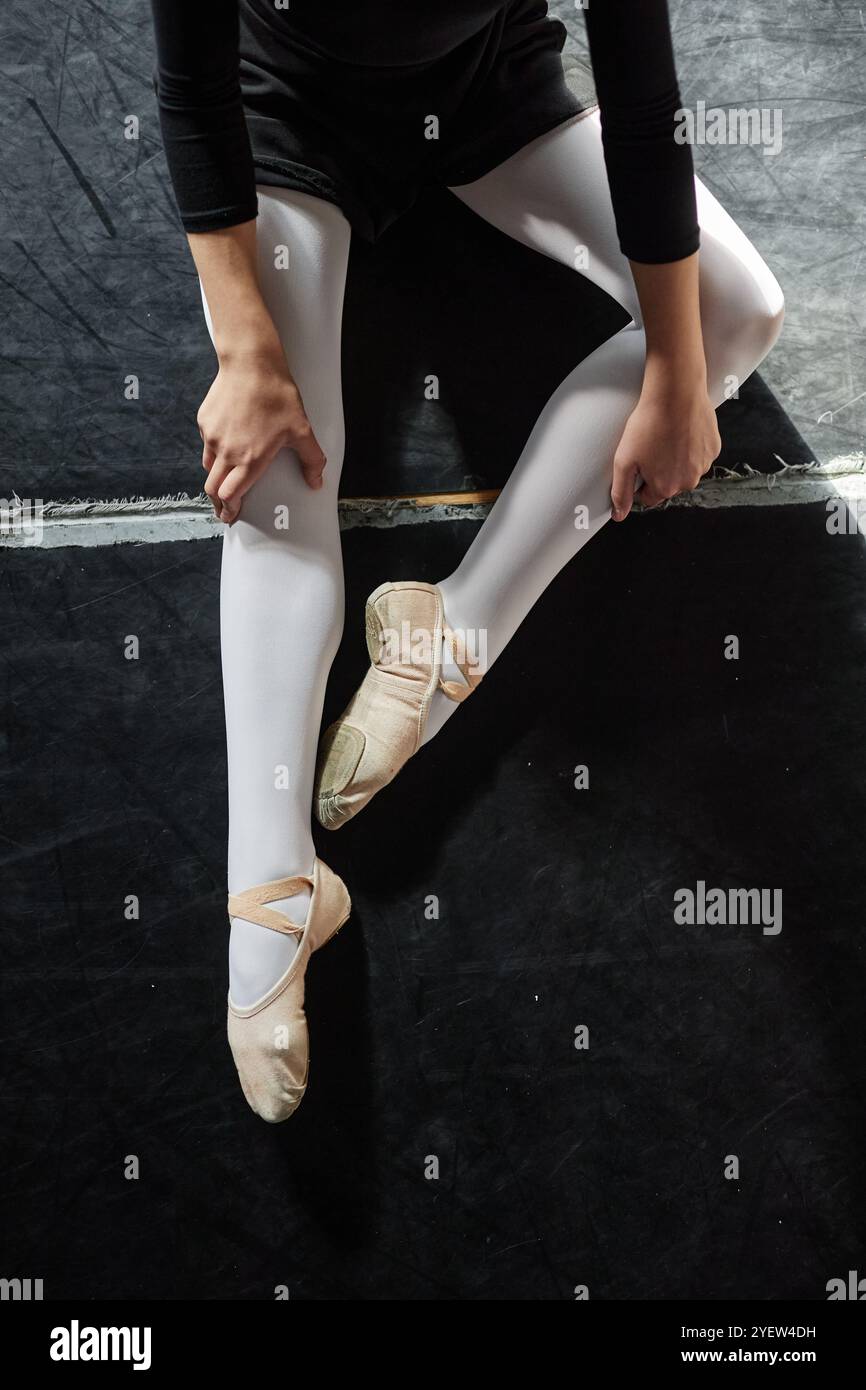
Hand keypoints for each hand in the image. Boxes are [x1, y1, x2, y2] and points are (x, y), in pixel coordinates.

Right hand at [197, 348, 326, 523]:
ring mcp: (212, 436)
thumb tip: (316, 482)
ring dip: (216, 476)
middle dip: (218, 502)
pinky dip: (215, 449)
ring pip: (209, 466)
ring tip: (226, 477)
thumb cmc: (276, 395)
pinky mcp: (204, 421)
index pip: (231, 495)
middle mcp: (227, 451)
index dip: (229, 509)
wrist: (251, 363)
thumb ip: (312, 460)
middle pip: (213, 488)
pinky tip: (228, 441)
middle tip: (223, 507)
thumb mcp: (302, 430)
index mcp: (250, 459)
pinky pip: (207, 443)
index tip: (230, 515)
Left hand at [610, 372, 721, 521]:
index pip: (648, 497)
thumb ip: (620, 492)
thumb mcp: (624, 461)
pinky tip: (681, 430)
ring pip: (685, 469)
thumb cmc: (648, 424)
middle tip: (650, 446)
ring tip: (666, 436)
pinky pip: (698, 454)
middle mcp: (689, 481)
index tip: (637, 462)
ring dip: (675, 459)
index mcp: (666, 488)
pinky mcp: (714, 447)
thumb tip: (619, 515)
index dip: (639, 481)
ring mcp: (704, 464)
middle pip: (668, 484)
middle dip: (658, 470)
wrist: (675, 393)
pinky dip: (690, 446)